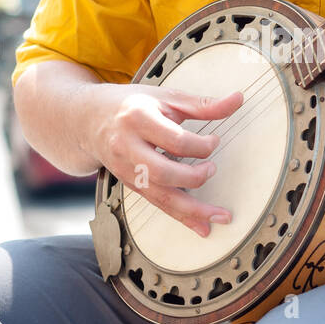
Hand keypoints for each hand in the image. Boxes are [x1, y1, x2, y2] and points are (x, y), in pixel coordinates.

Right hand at [85, 83, 244, 237]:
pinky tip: (200, 226)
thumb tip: (238, 100)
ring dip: (192, 210)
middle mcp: (128, 147)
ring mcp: (126, 170)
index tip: (214, 142)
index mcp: (138, 119)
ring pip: (160, 196)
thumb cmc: (130, 105)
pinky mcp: (130, 185)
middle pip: (163, 173)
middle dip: (194, 177)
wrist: (86, 119)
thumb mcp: (165, 97)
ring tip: (220, 216)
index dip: (201, 145)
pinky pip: (157, 204)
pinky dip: (180, 217)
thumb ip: (202, 104)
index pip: (175, 140)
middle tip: (211, 170)